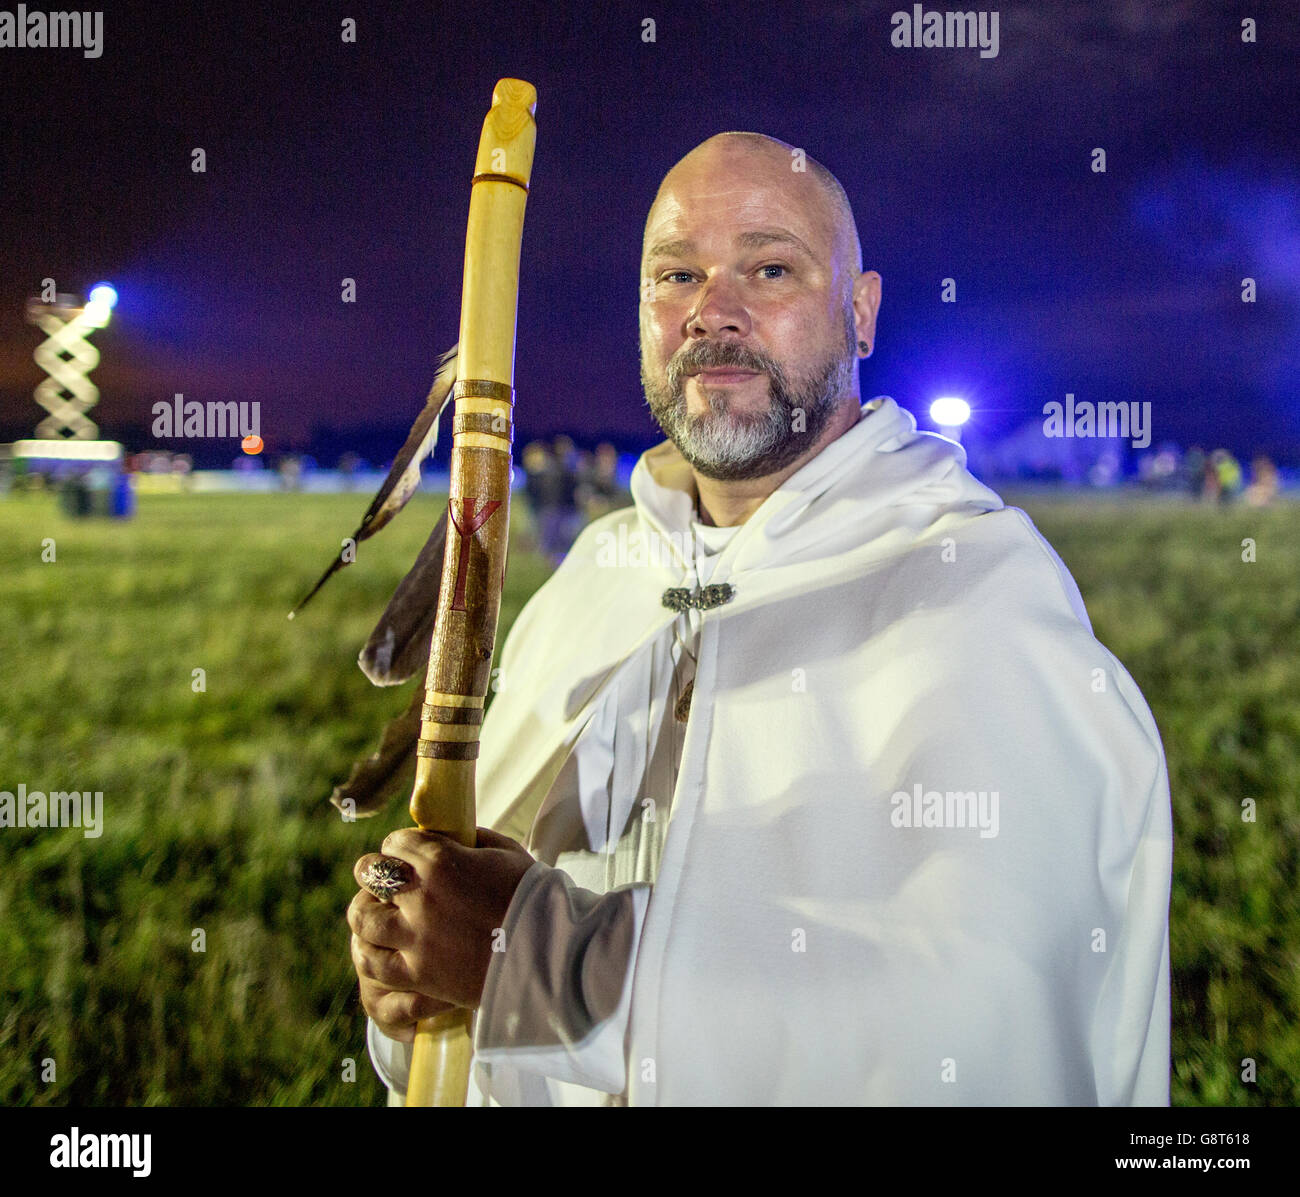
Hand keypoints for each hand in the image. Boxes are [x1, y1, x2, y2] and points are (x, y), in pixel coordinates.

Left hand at [348, 826, 534, 1040]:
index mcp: (441, 860)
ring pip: (363, 918)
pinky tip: (377, 949)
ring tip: (376, 914)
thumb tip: (450, 835)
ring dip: (367, 912)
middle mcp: (420, 896)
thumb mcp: (505, 851)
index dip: (401, 845)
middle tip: (383, 880)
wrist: (549, 953)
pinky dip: (370, 953)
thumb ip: (470, 838)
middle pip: (369, 873)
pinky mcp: (418, 976)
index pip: (396, 842)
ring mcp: (415, 938)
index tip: (407, 853)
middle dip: (374, 872)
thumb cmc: (532, 896)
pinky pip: (374, 963)